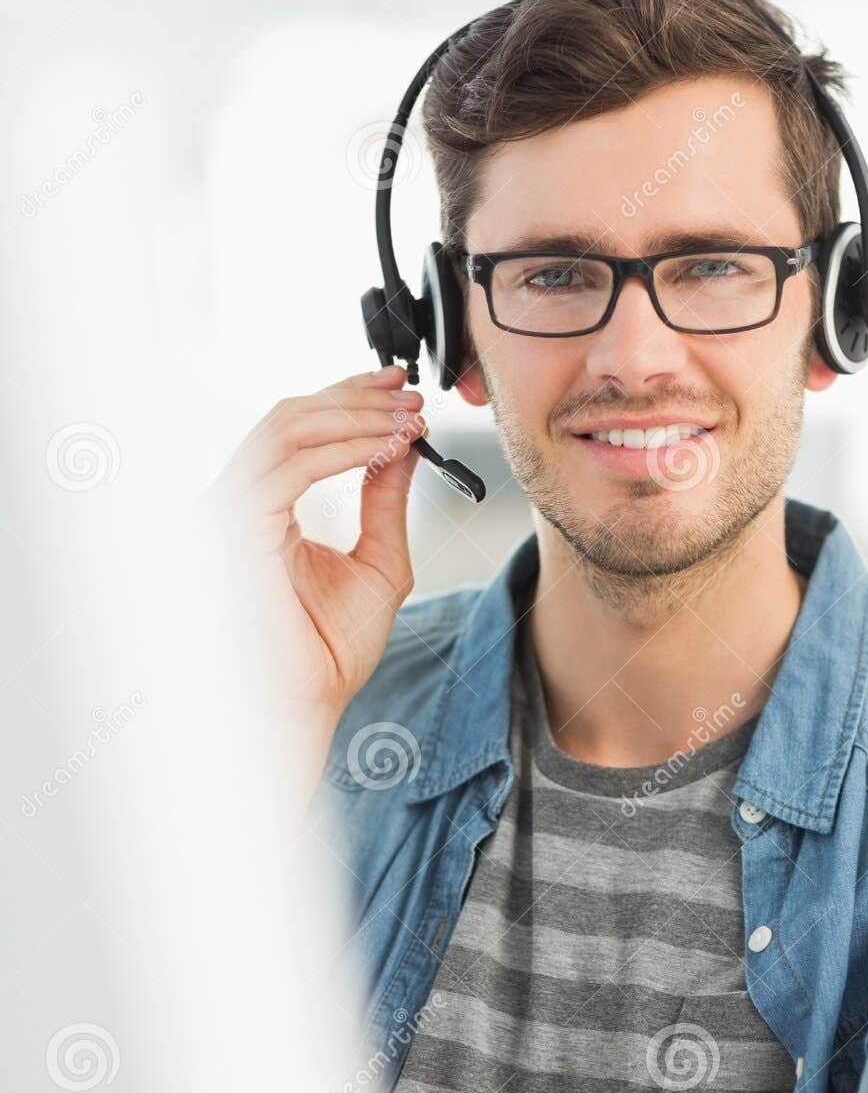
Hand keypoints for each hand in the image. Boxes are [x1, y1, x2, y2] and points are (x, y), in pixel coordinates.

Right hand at [204, 364, 427, 749]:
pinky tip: (387, 447)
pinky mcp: (236, 527)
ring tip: (408, 420)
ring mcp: (230, 512)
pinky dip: (345, 449)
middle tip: (412, 395)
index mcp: (264, 509)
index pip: (299, 432)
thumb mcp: (379, 559)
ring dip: (356, 418)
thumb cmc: (330, 651)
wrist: (310, 703)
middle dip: (357, 399)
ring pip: (287, 430)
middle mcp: (238, 503)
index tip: (401, 389)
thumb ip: (385, 500)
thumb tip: (405, 446)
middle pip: (289, 417)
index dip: (349, 400)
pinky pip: (291, 467)